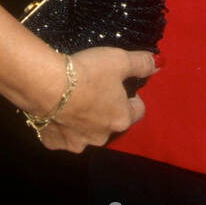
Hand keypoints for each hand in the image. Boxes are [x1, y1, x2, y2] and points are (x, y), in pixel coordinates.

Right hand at [33, 47, 156, 153]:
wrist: (46, 85)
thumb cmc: (88, 72)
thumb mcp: (119, 60)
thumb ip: (141, 63)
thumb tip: (159, 65)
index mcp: (121, 119)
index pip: (138, 110)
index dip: (131, 97)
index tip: (120, 85)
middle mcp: (102, 137)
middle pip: (111, 123)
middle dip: (106, 110)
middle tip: (93, 90)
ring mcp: (77, 143)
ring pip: (86, 133)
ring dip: (83, 121)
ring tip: (72, 100)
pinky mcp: (54, 144)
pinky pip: (62, 136)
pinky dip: (61, 126)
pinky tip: (54, 110)